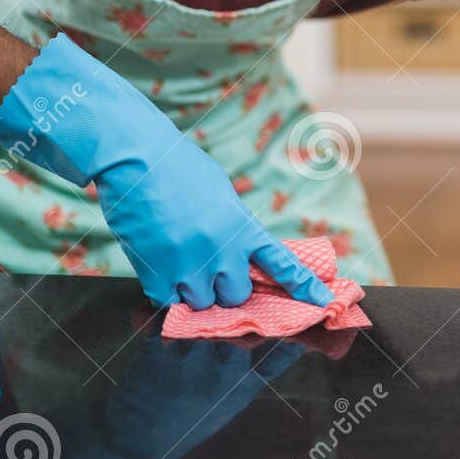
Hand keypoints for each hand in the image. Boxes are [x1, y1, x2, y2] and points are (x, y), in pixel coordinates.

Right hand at [0, 33, 333, 309]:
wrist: (136, 156)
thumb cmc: (176, 167)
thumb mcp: (219, 193)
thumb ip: (232, 226)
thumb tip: (235, 255)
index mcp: (243, 225)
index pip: (281, 263)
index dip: (303, 285)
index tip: (324, 301)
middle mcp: (222, 249)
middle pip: (236, 295)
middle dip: (224, 287)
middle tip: (207, 264)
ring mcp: (190, 264)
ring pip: (201, 302)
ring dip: (192, 287)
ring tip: (176, 254)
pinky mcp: (157, 273)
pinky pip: (167, 301)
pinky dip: (164, 289)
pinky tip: (158, 262)